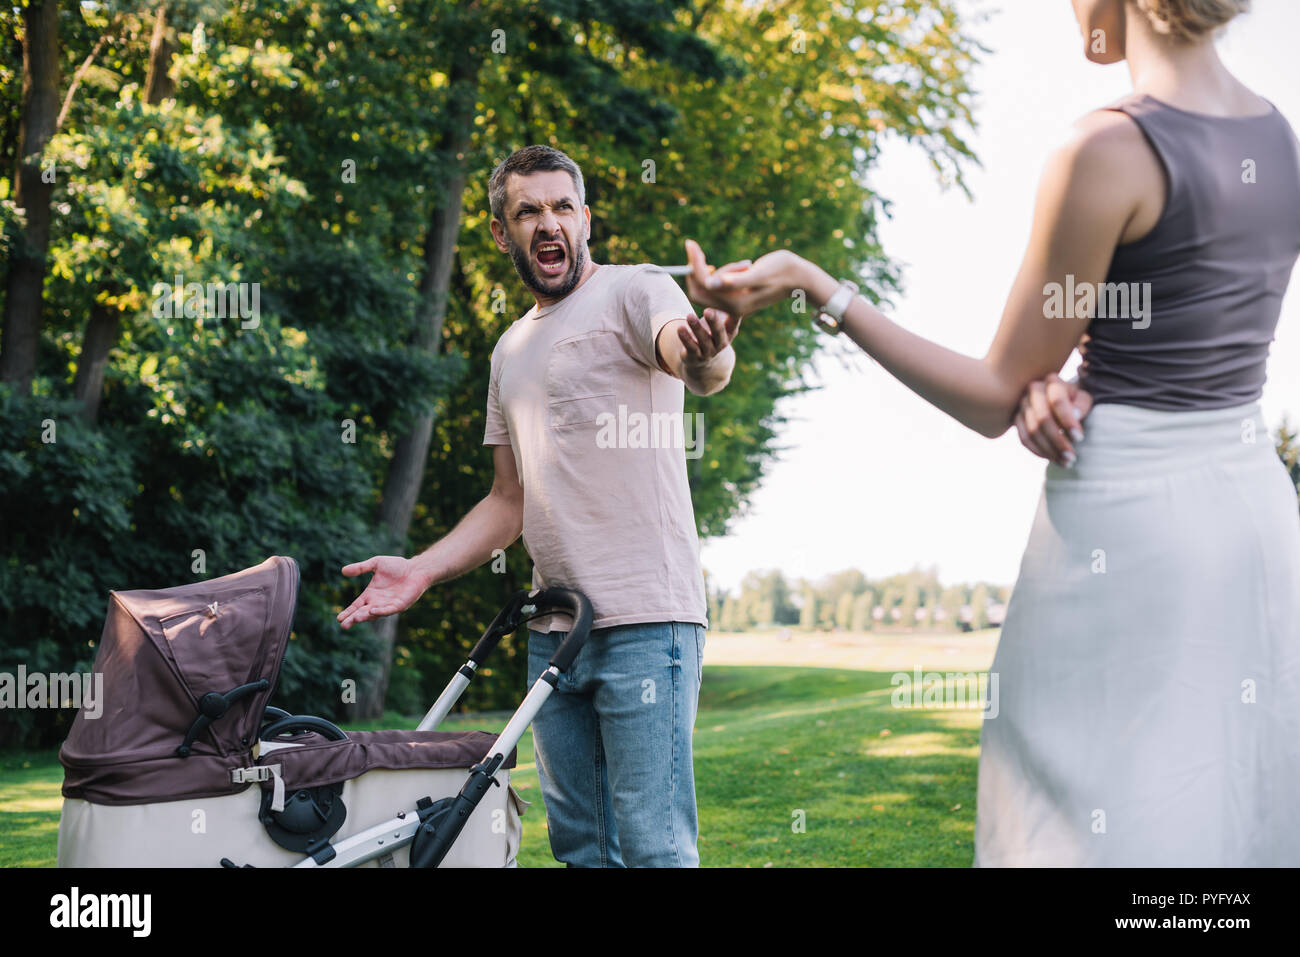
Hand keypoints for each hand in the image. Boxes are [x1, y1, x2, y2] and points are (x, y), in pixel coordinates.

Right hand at [336, 555, 429, 628]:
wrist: (416, 568)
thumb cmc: (397, 566)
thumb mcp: (376, 564)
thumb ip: (361, 568)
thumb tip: (343, 571)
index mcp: (371, 594)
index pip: (356, 606)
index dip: (348, 612)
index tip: (338, 618)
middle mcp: (378, 602)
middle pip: (363, 613)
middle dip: (353, 619)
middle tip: (344, 625)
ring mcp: (389, 605)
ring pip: (374, 614)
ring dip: (365, 616)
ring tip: (355, 619)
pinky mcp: (400, 605)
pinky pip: (389, 610)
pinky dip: (381, 611)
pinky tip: (372, 611)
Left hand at [678, 307, 741, 366]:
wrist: (701, 357)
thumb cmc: (710, 331)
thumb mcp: (719, 319)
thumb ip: (720, 304)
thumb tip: (716, 278)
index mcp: (729, 331)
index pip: (734, 322)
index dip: (733, 314)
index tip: (729, 302)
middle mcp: (721, 343)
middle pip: (718, 332)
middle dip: (713, 322)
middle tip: (708, 310)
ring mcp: (708, 351)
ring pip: (703, 340)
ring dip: (696, 328)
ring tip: (689, 316)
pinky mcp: (694, 356)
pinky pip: (690, 348)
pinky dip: (685, 338)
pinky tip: (680, 328)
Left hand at [684, 239, 809, 315]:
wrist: (800, 278)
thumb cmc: (783, 270)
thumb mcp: (760, 272)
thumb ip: (736, 280)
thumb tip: (711, 282)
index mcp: (736, 303)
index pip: (703, 285)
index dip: (694, 264)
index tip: (690, 243)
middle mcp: (732, 308)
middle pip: (699, 290)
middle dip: (696, 268)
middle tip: (697, 247)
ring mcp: (735, 304)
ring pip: (709, 286)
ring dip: (717, 270)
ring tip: (746, 264)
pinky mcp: (738, 298)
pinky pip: (719, 286)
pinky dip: (723, 273)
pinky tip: (743, 266)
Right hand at [1013, 373, 1093, 466]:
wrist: (1057, 399)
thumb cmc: (1075, 400)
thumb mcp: (1083, 398)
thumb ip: (1082, 404)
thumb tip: (1075, 415)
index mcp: (1052, 381)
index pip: (1057, 401)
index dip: (1068, 421)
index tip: (1080, 438)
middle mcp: (1032, 390)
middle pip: (1042, 418)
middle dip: (1058, 441)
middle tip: (1072, 457)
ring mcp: (1021, 405)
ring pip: (1032, 431)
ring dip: (1049, 450)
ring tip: (1066, 462)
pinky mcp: (1016, 419)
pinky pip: (1024, 439)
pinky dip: (1038, 451)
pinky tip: (1052, 458)